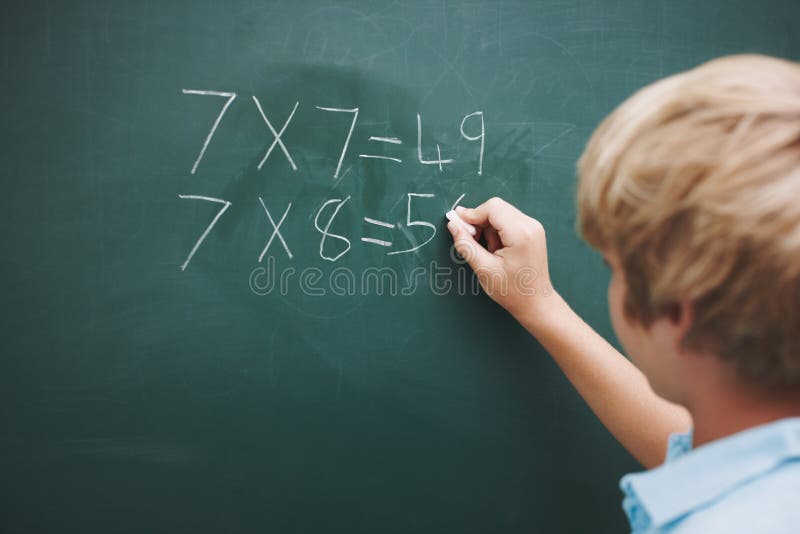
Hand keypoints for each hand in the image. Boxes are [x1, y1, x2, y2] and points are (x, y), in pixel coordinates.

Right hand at [447, 197, 555, 321]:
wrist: (535, 302)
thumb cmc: (512, 291)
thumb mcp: (484, 269)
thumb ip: (466, 245)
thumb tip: (453, 225)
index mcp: (521, 233)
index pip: (492, 208)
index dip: (471, 214)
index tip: (457, 225)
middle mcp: (530, 225)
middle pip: (496, 207)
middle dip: (479, 221)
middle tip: (471, 241)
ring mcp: (533, 227)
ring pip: (501, 213)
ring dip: (488, 227)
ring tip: (488, 250)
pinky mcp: (532, 231)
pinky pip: (508, 220)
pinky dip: (496, 230)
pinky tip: (496, 248)